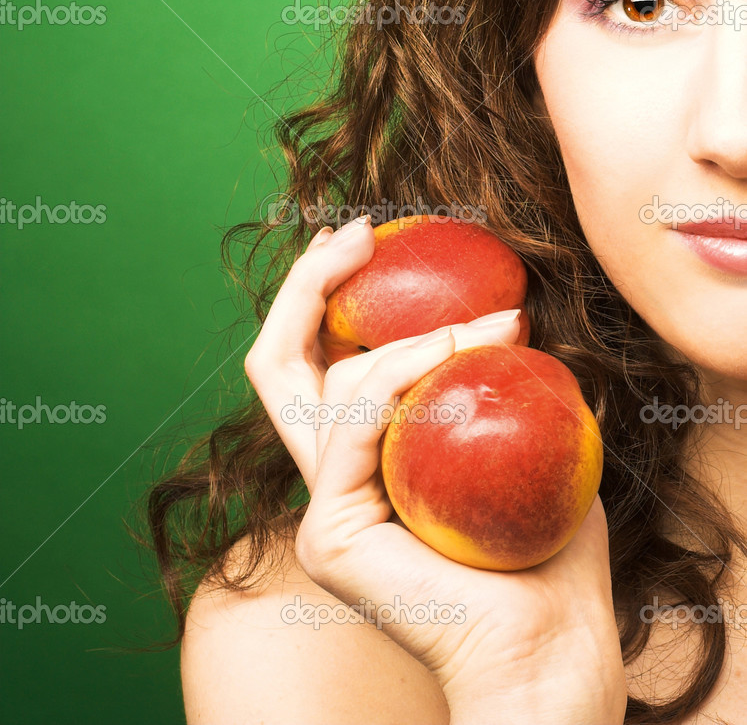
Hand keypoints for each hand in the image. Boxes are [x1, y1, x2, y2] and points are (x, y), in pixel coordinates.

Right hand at [244, 217, 627, 724]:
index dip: (321, 294)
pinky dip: (400, 373)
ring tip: (497, 323)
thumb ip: (489, 376)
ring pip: (326, 383)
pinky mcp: (329, 529)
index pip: (311, 361)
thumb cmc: (544, 539)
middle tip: (360, 231)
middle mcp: (329, 473)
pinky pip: (352, 426)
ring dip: (411, 332)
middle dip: (308, 284)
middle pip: (276, 363)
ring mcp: (323, 504)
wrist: (551, 638)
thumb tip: (503, 306)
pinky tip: (453, 348)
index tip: (367, 237)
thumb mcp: (517, 430)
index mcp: (360, 451)